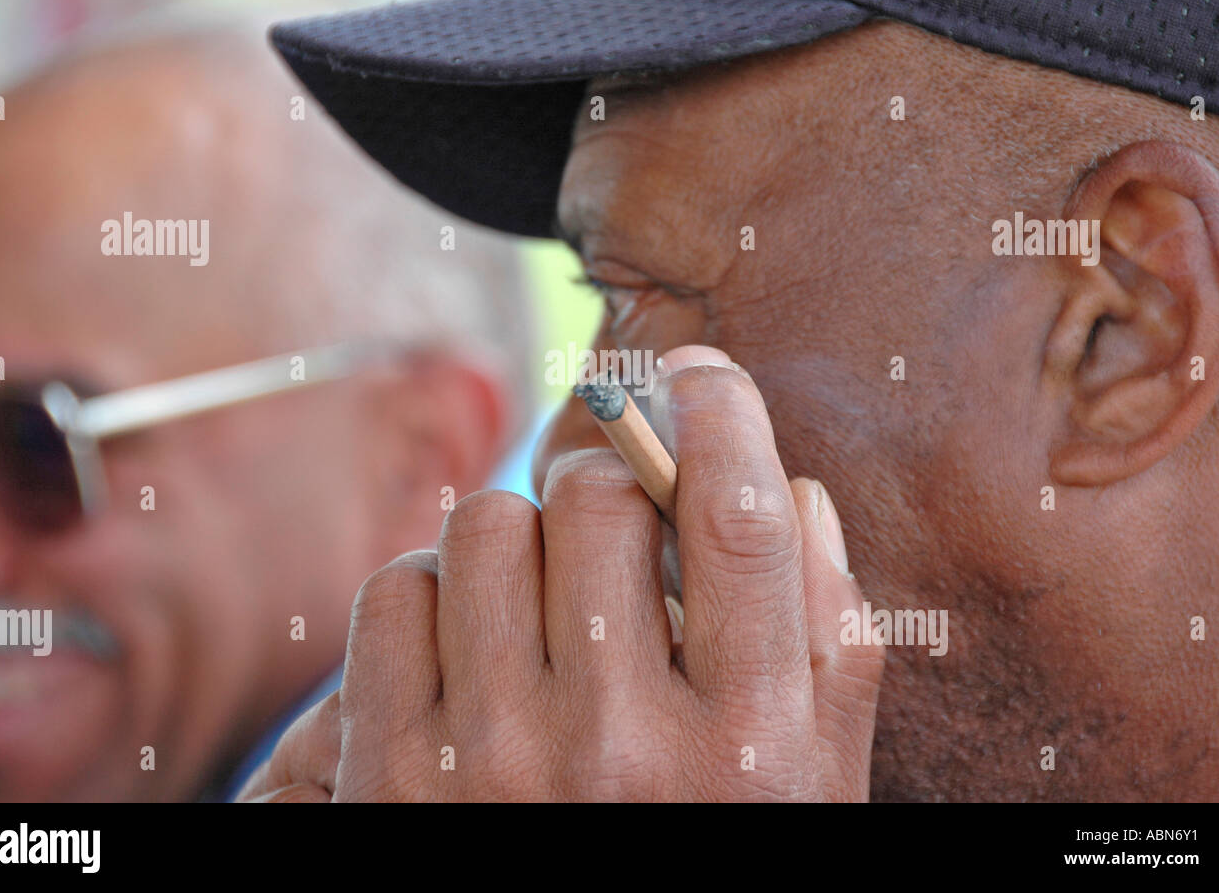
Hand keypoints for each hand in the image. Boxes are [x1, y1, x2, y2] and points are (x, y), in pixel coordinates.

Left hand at [239, 345, 883, 801]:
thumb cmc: (702, 849)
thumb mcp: (807, 783)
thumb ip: (827, 640)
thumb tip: (794, 488)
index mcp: (749, 751)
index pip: (738, 520)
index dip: (719, 412)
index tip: (695, 373)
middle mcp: (619, 754)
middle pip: (596, 500)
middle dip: (608, 482)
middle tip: (612, 521)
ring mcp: (493, 763)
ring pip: (487, 524)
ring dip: (520, 535)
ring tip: (542, 600)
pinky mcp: (391, 770)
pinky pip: (400, 586)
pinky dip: (437, 592)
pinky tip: (472, 649)